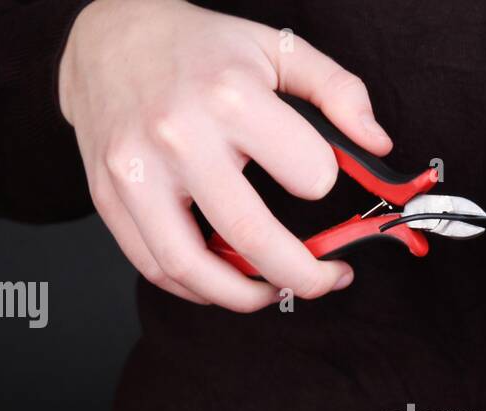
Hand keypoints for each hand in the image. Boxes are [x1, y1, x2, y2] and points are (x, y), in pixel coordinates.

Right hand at [58, 0, 392, 309]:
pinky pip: (154, 266)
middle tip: (325, 280)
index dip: (324, 187)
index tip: (321, 186)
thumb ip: (339, 90)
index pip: (308, 173)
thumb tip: (377, 144)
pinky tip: (223, 280)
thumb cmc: (199, 48)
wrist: (108, 38)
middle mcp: (179, 136)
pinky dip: (195, 289)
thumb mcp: (278, 47)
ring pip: (192, 268)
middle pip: (252, 237)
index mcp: (230, 96)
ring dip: (243, 296)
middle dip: (302, 276)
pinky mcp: (109, 197)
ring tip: (271, 291)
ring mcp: (136, 172)